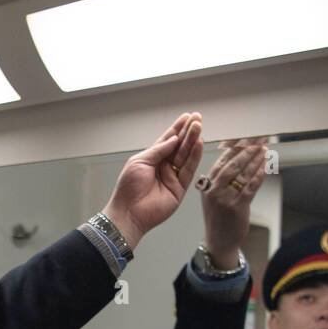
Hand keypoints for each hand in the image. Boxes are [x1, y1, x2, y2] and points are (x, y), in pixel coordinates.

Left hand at [102, 112, 203, 250]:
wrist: (129, 212)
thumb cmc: (128, 187)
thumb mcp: (140, 162)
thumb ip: (158, 150)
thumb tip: (174, 139)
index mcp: (152, 159)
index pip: (167, 140)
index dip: (177, 128)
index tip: (187, 117)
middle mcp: (163, 167)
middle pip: (179, 146)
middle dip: (188, 132)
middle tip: (197, 118)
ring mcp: (172, 177)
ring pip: (185, 156)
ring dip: (192, 141)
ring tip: (198, 127)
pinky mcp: (179, 189)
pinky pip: (189, 170)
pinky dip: (194, 157)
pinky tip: (198, 145)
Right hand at [200, 136, 268, 266]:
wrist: (219, 241)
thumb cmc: (218, 218)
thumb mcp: (212, 197)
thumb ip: (220, 179)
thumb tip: (237, 158)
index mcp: (207, 184)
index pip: (223, 160)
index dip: (237, 146)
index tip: (247, 137)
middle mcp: (214, 190)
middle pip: (233, 163)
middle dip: (248, 148)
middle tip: (259, 138)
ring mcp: (225, 198)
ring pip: (243, 173)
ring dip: (256, 159)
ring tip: (265, 149)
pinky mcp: (237, 207)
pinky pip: (251, 186)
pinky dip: (259, 174)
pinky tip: (265, 166)